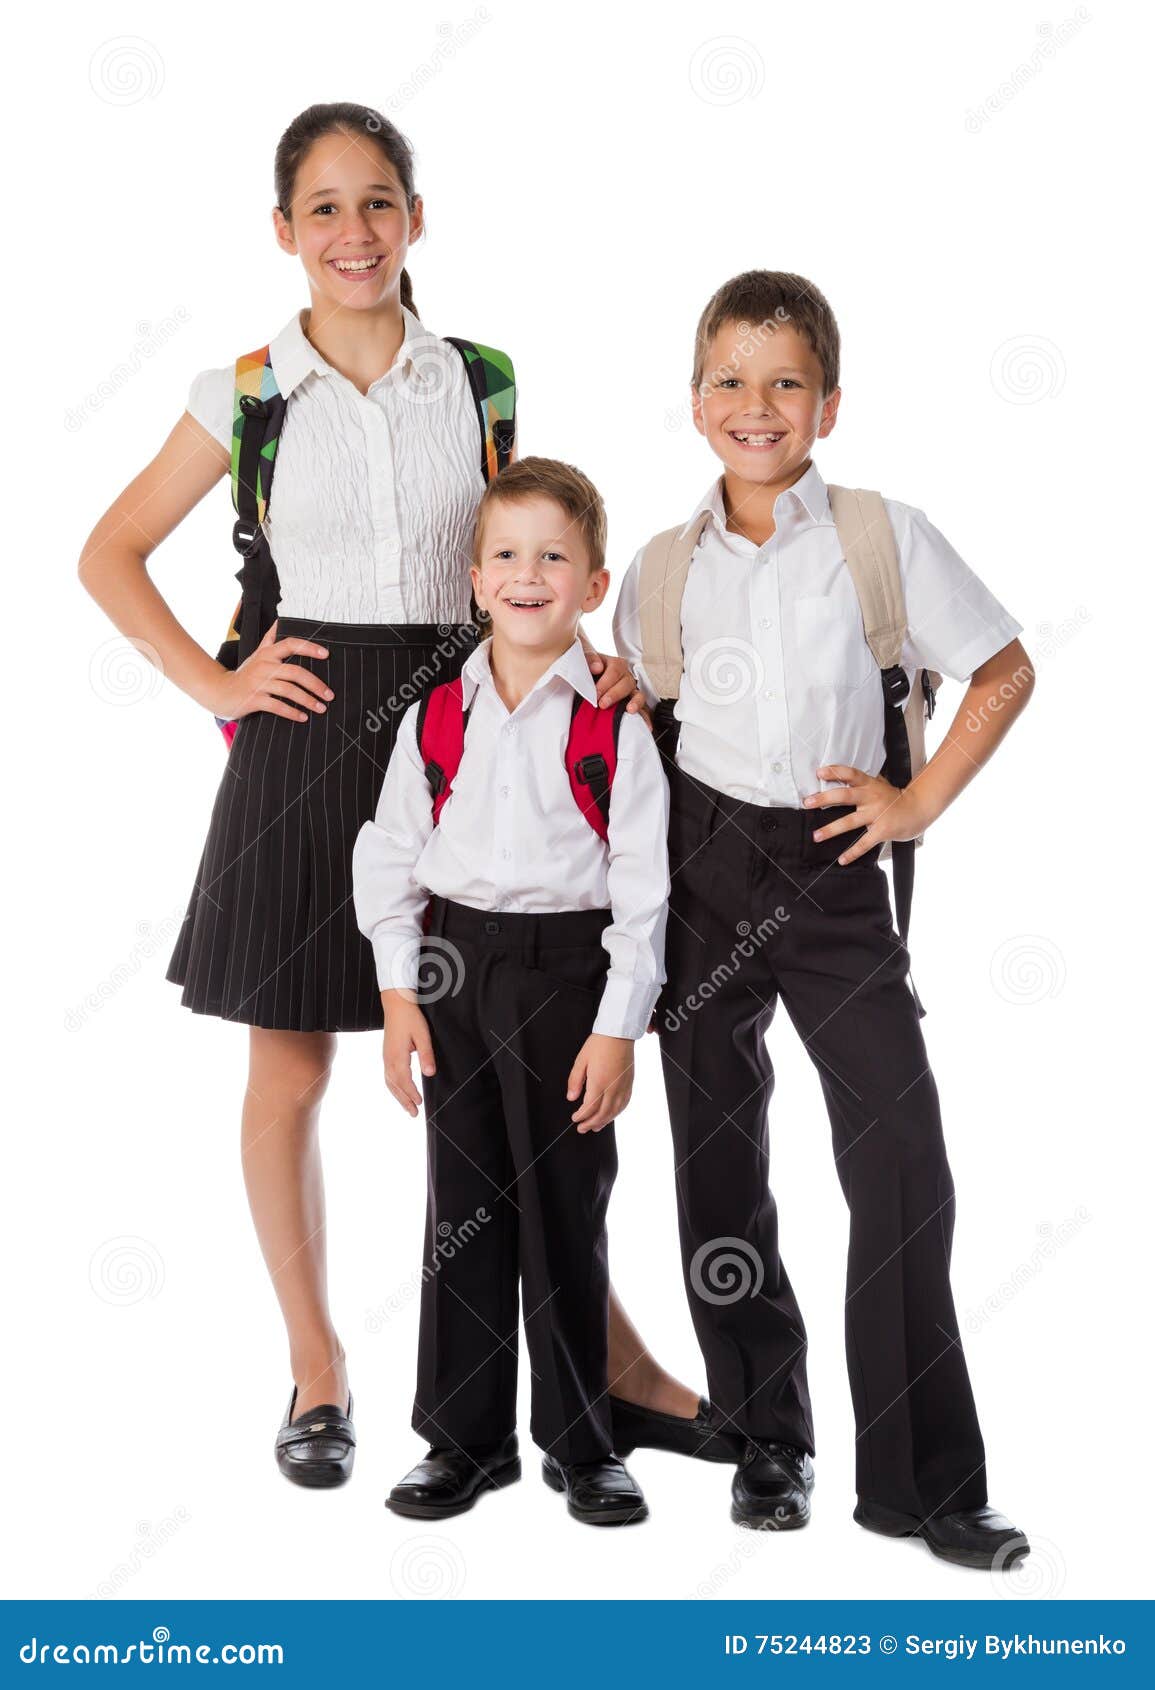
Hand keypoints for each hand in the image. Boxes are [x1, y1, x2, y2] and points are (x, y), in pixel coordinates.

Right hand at [204, 621, 332, 723]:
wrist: (220, 691)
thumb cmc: (245, 674)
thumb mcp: (257, 654)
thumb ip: (270, 639)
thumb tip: (280, 620)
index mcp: (267, 654)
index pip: (291, 644)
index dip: (309, 648)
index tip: (326, 655)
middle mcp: (264, 666)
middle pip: (295, 672)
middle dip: (316, 684)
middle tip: (330, 695)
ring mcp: (258, 683)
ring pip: (289, 690)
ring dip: (308, 701)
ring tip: (321, 708)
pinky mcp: (254, 699)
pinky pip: (277, 706)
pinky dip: (292, 712)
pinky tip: (303, 717)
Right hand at [380, 989, 435, 1116]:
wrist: (396, 1004)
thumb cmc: (410, 1018)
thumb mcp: (422, 1035)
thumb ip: (426, 1055)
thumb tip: (429, 1073)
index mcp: (397, 1056)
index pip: (405, 1081)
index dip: (412, 1094)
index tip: (420, 1103)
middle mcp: (388, 1059)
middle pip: (395, 1086)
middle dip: (404, 1101)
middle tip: (414, 1113)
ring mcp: (386, 1057)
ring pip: (390, 1082)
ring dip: (398, 1096)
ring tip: (407, 1107)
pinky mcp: (386, 1054)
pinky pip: (388, 1076)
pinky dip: (393, 1087)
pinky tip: (398, 1090)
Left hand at [566, 1033, 633, 1131]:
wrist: (619, 1034)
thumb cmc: (600, 1044)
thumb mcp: (581, 1060)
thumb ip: (575, 1081)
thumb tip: (571, 1097)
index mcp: (599, 1082)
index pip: (590, 1107)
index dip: (581, 1116)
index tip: (575, 1118)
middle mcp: (613, 1087)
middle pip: (602, 1114)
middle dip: (591, 1124)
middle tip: (582, 1128)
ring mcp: (623, 1086)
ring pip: (614, 1111)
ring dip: (604, 1122)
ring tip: (595, 1127)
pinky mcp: (629, 1084)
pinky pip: (624, 1103)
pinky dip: (617, 1113)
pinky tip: (611, 1115)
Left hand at [584, 650, 651, 725]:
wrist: (584, 686)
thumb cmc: (586, 673)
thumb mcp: (583, 661)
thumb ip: (589, 659)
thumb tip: (597, 667)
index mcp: (613, 664)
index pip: (615, 669)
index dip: (606, 682)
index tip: (596, 692)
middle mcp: (624, 677)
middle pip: (627, 682)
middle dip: (615, 694)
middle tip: (602, 704)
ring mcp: (630, 691)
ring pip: (638, 695)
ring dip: (635, 703)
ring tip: (630, 710)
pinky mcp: (632, 704)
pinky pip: (643, 710)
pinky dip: (645, 717)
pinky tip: (646, 725)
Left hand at [803, 764, 931, 863]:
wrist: (919, 809)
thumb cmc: (895, 798)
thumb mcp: (879, 784)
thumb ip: (862, 783)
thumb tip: (838, 778)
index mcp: (870, 784)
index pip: (851, 774)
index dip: (835, 771)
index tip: (819, 772)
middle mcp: (872, 797)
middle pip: (845, 795)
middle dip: (824, 799)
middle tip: (807, 803)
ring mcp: (877, 814)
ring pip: (850, 822)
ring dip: (831, 830)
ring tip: (816, 836)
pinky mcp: (882, 831)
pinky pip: (864, 843)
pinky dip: (852, 852)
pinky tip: (842, 859)